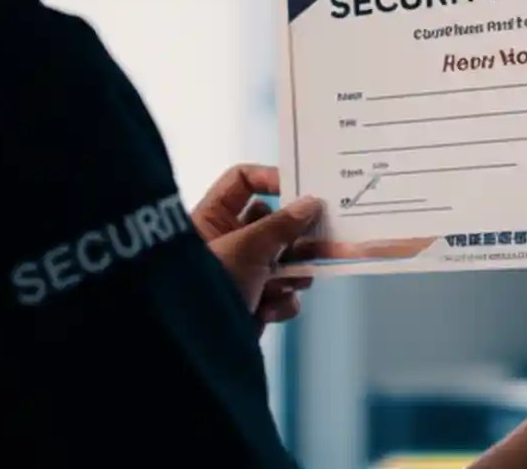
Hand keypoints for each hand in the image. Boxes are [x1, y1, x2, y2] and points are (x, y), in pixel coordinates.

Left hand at [191, 164, 319, 331]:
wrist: (198, 346)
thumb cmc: (210, 285)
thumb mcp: (247, 246)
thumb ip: (283, 225)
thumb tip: (311, 204)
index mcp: (213, 218)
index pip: (241, 181)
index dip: (270, 178)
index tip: (301, 187)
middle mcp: (227, 241)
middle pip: (273, 223)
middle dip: (298, 234)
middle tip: (328, 231)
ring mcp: (243, 272)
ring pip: (284, 259)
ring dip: (295, 270)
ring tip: (298, 278)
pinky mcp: (255, 300)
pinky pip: (282, 292)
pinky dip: (282, 301)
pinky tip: (269, 310)